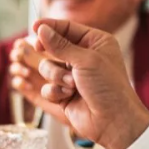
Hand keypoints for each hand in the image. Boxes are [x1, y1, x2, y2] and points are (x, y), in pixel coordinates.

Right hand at [31, 18, 148, 148]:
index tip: (35, 26)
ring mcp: (72, 75)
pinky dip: (55, 91)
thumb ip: (60, 45)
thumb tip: (41, 29)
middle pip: (53, 47)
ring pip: (47, 67)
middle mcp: (83, 57)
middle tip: (39, 49)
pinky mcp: (63, 93)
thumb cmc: (108, 87)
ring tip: (71, 85)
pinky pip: (47, 86)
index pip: (67, 28)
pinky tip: (67, 97)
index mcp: (95, 42)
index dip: (50, 26)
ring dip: (55, 76)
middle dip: (51, 53)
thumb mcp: (85, 60)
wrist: (113, 121)